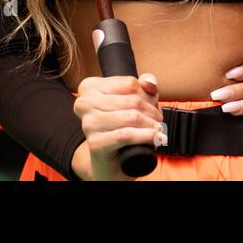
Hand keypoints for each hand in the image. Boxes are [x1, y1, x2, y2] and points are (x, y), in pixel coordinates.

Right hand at [72, 30, 165, 180]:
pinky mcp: (95, 143)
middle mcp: (84, 103)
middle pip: (132, 100)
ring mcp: (88, 123)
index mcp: (90, 87)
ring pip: (131, 117)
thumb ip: (144, 87)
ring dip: (151, 124)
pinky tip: (155, 138)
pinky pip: (126, 135)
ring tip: (158, 129)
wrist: (110, 160)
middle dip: (152, 111)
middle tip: (158, 120)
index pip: (129, 83)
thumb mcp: (134, 102)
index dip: (147, 94)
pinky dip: (145, 136)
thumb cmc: (120, 127)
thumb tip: (149, 82)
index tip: (152, 104)